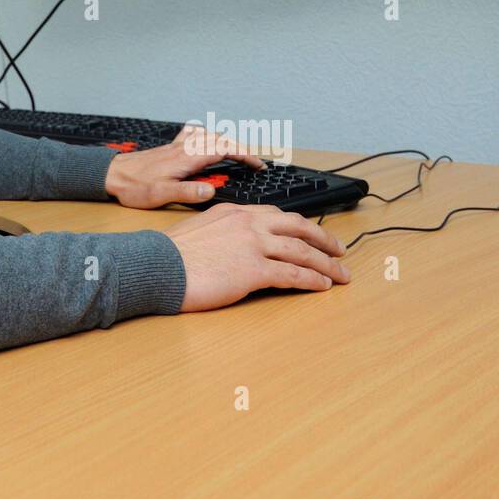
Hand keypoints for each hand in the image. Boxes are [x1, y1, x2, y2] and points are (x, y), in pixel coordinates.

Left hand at [103, 123, 265, 209]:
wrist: (112, 175)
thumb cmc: (135, 187)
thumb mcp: (162, 195)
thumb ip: (187, 192)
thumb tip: (210, 191)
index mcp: (187, 157)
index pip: (223, 150)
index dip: (244, 155)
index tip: (259, 165)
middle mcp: (184, 147)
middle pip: (220, 139)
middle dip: (241, 148)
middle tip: (255, 163)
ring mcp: (177, 145)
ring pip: (208, 135)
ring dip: (226, 141)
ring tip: (238, 153)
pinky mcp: (170, 147)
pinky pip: (193, 134)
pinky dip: (206, 135)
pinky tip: (206, 139)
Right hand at [166, 203, 350, 310]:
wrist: (157, 264)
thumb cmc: (169, 254)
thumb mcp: (198, 230)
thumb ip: (221, 232)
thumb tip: (229, 245)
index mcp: (234, 212)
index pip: (276, 215)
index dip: (299, 225)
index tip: (311, 233)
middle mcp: (248, 223)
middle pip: (298, 226)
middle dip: (323, 239)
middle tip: (339, 250)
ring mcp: (252, 245)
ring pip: (301, 251)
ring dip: (326, 264)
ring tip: (341, 274)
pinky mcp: (254, 270)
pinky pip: (293, 274)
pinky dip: (311, 280)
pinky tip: (322, 286)